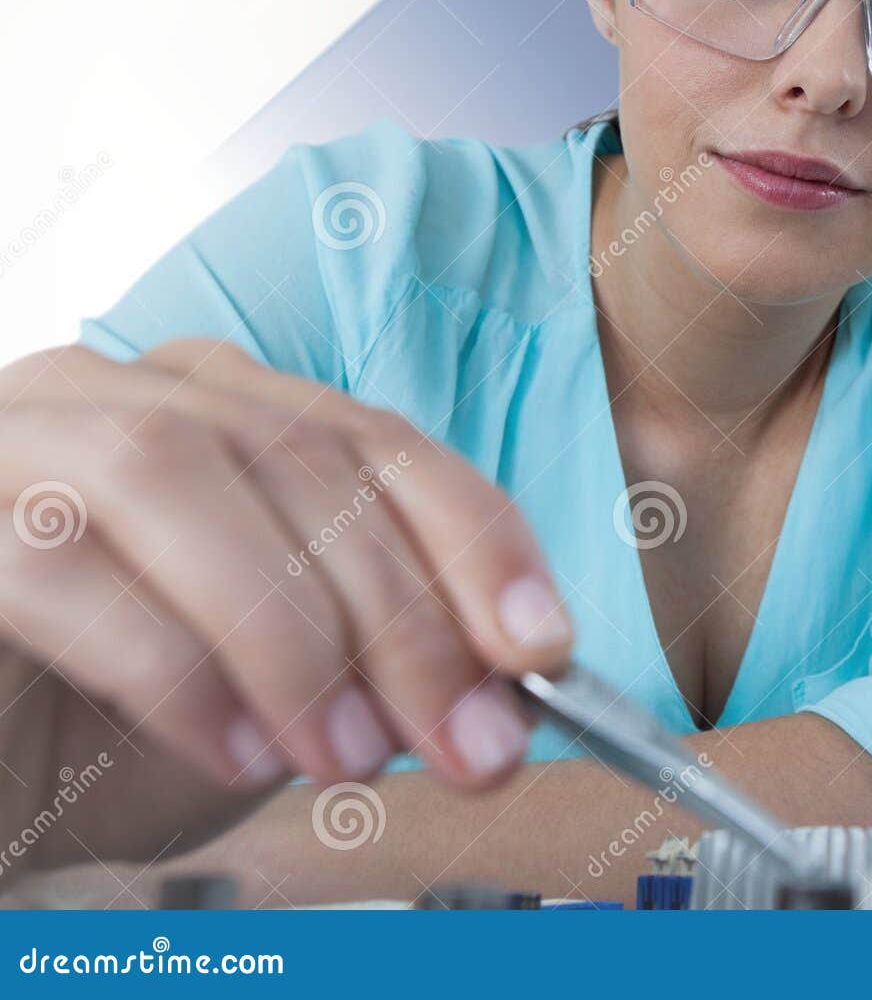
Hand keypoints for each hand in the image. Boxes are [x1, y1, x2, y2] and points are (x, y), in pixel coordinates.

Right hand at [0, 338, 570, 875]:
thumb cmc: (94, 730)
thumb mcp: (270, 703)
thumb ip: (372, 677)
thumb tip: (500, 694)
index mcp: (217, 411)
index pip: (378, 440)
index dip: (475, 537)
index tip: (542, 646)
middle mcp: (118, 394)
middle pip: (301, 460)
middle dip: (406, 614)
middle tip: (466, 744)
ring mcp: (13, 438)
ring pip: (176, 473)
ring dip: (290, 628)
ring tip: (341, 753)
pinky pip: (52, 558)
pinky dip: (167, 661)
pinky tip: (227, 748)